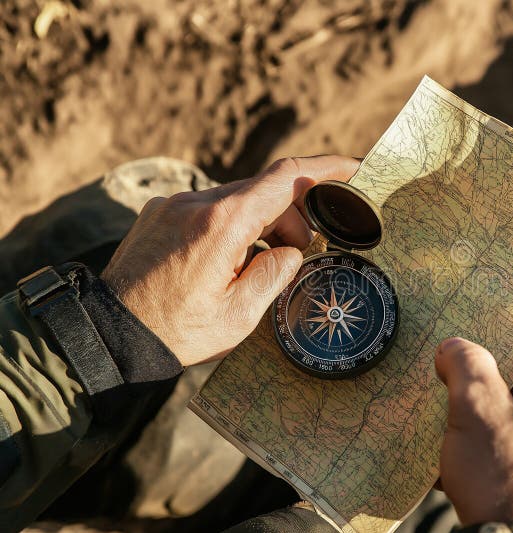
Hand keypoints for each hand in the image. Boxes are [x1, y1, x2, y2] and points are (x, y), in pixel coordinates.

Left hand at [101, 156, 359, 366]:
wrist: (109, 333)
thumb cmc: (176, 331)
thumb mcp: (240, 315)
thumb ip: (275, 274)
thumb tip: (290, 251)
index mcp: (223, 223)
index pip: (285, 179)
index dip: (325, 169)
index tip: (352, 168)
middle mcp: (197, 202)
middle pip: (264, 191)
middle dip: (292, 217)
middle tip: (298, 255)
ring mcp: (175, 204)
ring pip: (237, 199)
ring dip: (261, 223)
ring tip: (257, 266)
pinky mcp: (160, 212)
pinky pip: (210, 208)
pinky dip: (233, 225)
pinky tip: (228, 260)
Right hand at [435, 326, 512, 531]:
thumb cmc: (505, 480)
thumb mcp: (477, 410)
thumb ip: (467, 365)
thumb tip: (455, 347)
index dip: (511, 329)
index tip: (476, 332)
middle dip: (492, 374)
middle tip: (457, 373)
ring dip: (489, 410)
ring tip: (454, 414)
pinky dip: (496, 441)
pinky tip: (463, 452)